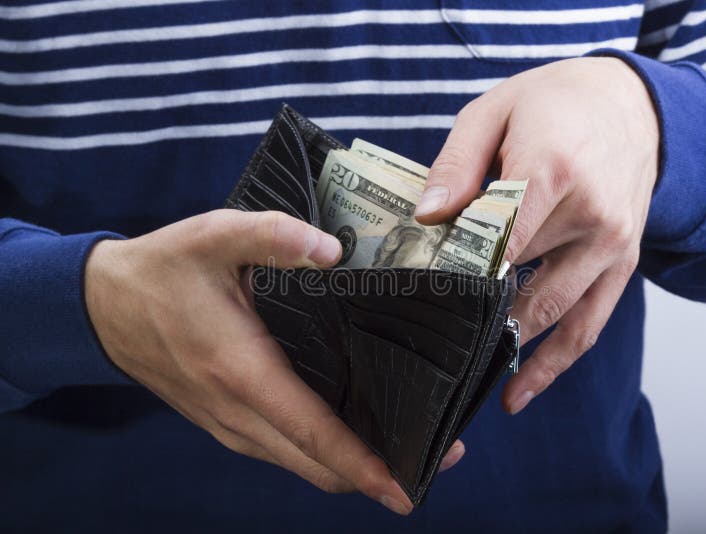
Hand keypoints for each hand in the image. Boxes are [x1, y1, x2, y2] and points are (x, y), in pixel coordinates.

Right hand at [85, 209, 464, 513]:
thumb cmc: (163, 271)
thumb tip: (334, 250)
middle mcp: (237, 413)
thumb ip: (272, 235)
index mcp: (241, 370)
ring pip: (301, 465)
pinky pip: (284, 452)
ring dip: (352, 467)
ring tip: (407, 444)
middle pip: (316, 465)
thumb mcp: (213, 236)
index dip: (363, 465)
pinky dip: (323, 455)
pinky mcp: (227, 424)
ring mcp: (230, 426)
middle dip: (377, 473)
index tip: (409, 487)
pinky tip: (355, 431)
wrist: (103, 308)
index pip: (312, 432)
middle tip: (439, 455)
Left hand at [415, 57, 658, 414]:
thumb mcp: (495, 110)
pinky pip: (588, 325)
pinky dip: (554, 364)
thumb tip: (427, 216)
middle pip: (518, 279)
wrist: (632, 104)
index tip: (419, 295)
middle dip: (470, 310)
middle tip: (423, 340)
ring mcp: (612, 245)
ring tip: (465, 385)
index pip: (496, 237)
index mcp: (552, 170)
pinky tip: (520, 390)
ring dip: (509, 352)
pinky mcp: (622, 265)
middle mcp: (590, 214)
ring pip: (553, 315)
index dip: (456, 270)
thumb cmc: (555, 103)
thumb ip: (457, 164)